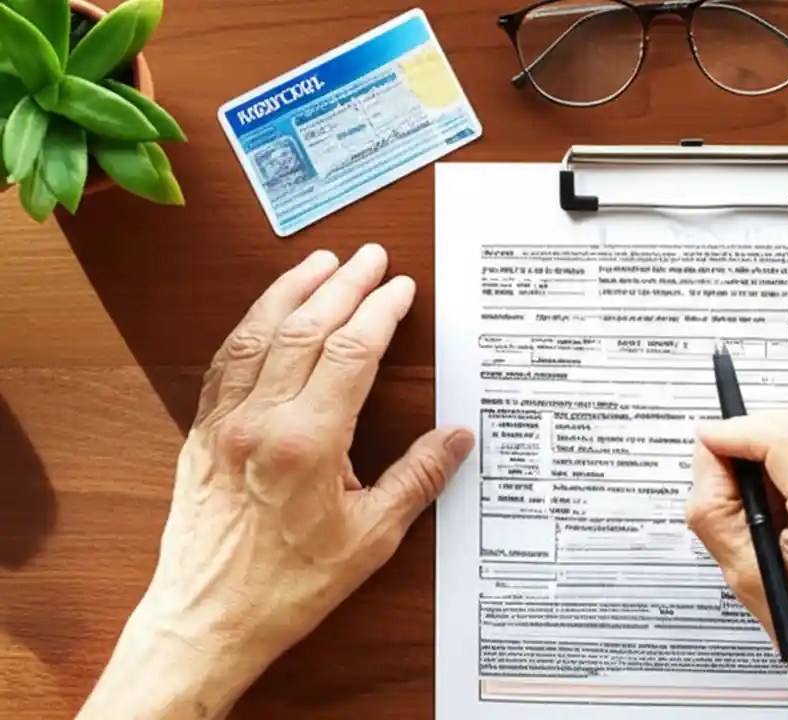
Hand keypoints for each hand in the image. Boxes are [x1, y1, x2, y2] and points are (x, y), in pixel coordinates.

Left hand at [78, 245, 474, 718]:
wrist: (209, 618)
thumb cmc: (287, 586)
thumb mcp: (371, 538)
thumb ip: (418, 479)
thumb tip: (457, 438)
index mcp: (306, 442)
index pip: (351, 352)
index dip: (379, 312)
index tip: (400, 289)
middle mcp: (260, 420)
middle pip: (306, 328)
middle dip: (343, 284)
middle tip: (370, 257)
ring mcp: (225, 421)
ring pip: (258, 333)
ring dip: (292, 290)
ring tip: (320, 261)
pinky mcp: (203, 431)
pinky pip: (227, 360)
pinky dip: (251, 325)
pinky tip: (267, 311)